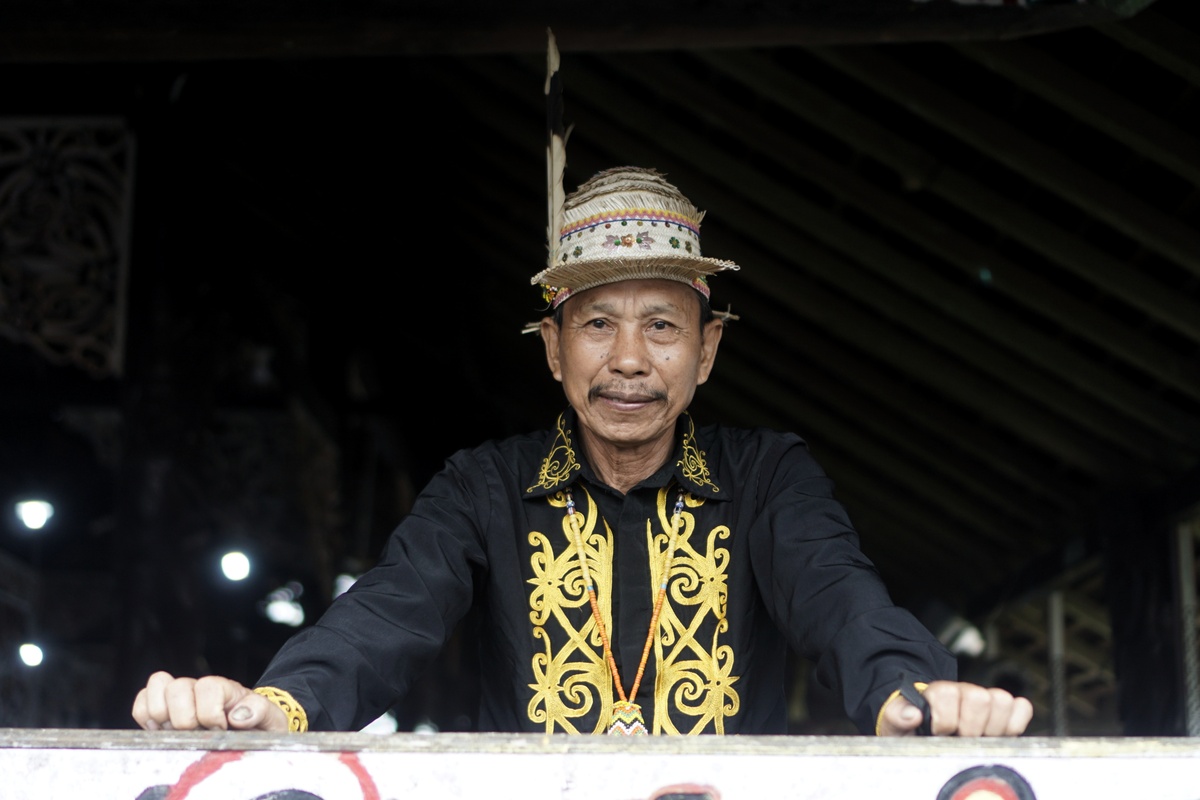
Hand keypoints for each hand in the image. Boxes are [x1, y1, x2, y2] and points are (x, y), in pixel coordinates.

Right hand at [131, 671, 289, 731]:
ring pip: (155, 688)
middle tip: (196, 733)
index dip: (210, 713)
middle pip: (177, 687)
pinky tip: (162, 732)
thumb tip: (238, 715)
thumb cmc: (257, 725)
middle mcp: (197, 688)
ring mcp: (177, 697)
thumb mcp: (270, 719)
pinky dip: (145, 718)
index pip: (207, 687)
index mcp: (224, 688)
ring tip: (178, 732)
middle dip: (184, 718)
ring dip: (162, 715)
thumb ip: (260, 711)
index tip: (220, 728)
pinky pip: (141, 703)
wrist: (247, 731)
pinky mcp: (160, 711)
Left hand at [878, 679, 1032, 736]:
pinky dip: (1015, 723)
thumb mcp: (895, 724)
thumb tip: (913, 714)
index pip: (949, 693)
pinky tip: (998, 735)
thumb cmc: (912, 729)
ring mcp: (986, 700)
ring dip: (993, 726)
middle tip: (962, 738)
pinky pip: (1022, 708)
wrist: (927, 731)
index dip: (945, 719)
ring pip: (1002, 700)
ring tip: (979, 738)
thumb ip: (898, 716)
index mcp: (938, 692)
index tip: (938, 732)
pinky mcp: (1005, 712)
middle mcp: (964, 692)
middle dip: (971, 725)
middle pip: (980, 697)